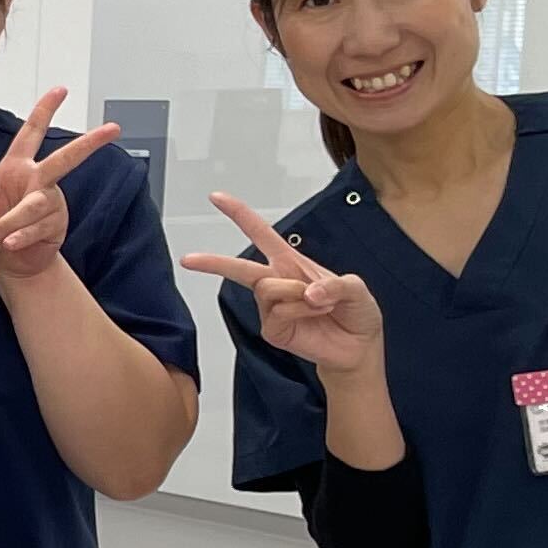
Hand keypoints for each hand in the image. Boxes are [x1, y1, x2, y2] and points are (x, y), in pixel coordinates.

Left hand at [0, 89, 123, 283]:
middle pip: (65, 158)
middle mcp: (37, 179)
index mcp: (16, 168)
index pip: (30, 134)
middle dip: (88, 143)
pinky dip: (21, 236)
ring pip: (35, 204)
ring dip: (13, 221)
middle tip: (113, 129)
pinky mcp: (57, 222)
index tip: (60, 90)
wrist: (9, 263)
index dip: (44, 111)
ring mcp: (50, 201)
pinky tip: (11, 243)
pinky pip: (39, 226)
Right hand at [181, 193, 383, 378]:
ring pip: (267, 288)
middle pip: (240, 268)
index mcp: (292, 263)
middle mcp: (278, 283)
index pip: (262, 234)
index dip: (240, 214)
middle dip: (213, 262)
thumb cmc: (357, 314)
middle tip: (189, 259)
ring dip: (297, 294)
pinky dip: (300, 312)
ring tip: (319, 304)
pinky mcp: (273, 330)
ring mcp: (272, 308)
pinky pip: (278, 313)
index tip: (217, 198)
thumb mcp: (357, 289)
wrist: (358, 349)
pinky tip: (313, 316)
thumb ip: (336, 285)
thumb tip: (307, 292)